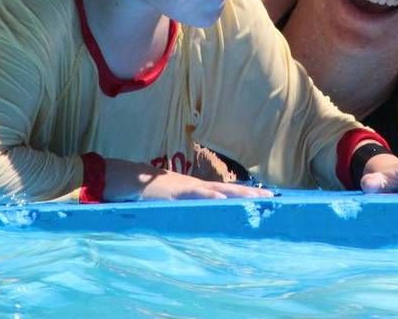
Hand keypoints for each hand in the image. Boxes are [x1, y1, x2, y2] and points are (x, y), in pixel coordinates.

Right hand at [105, 158, 273, 200]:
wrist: (126, 178)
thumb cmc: (146, 193)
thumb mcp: (168, 202)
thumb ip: (182, 208)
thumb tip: (196, 219)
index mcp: (194, 190)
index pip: (224, 192)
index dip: (243, 195)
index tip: (263, 198)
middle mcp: (195, 187)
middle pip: (227, 189)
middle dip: (248, 194)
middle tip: (271, 199)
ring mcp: (186, 188)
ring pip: (217, 191)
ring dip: (237, 195)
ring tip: (256, 199)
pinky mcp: (175, 192)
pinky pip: (195, 195)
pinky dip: (209, 198)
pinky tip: (222, 201)